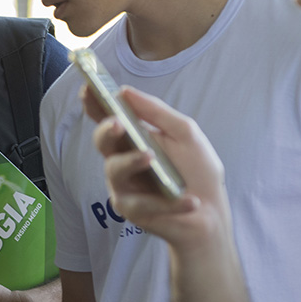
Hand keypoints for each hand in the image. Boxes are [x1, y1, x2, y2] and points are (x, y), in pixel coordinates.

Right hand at [82, 85, 231, 254]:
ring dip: (132, 162)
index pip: (107, 117)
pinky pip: (141, 203)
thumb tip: (125, 91)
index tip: (88, 88)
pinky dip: (168, 202)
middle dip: (106, 131)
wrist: (212, 213)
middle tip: (118, 125)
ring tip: (150, 158)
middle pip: (102, 141)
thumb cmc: (197, 171)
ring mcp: (123, 185)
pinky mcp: (131, 210)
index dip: (94, 103)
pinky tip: (190, 201)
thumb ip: (156, 112)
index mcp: (133, 137)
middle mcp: (122, 159)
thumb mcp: (185, 134)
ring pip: (114, 170)